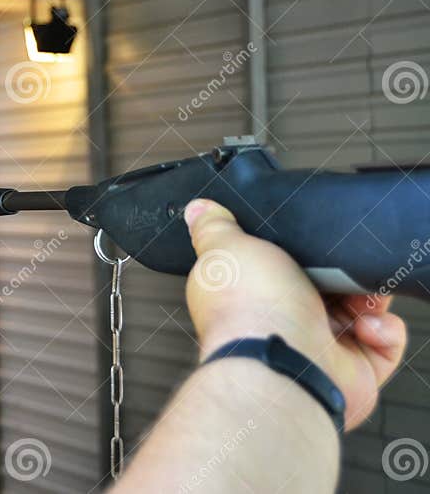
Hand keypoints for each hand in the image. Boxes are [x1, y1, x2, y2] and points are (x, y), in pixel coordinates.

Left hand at [183, 198, 406, 430]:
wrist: (284, 364)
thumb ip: (214, 228)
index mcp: (250, 294)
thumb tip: (199, 210)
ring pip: (359, 311)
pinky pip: (382, 342)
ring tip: (360, 297)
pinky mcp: (351, 370)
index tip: (313, 240)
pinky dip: (382, 331)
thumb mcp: (225, 248)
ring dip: (367, 298)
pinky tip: (366, 326)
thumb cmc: (250, 309)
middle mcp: (282, 322)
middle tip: (342, 267)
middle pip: (325, 285)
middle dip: (341, 272)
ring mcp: (317, 346)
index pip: (281, 266)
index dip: (299, 251)